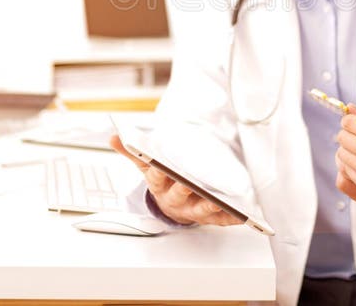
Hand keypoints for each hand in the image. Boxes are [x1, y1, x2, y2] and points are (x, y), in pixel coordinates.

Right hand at [108, 134, 241, 226]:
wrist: (172, 208)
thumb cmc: (163, 182)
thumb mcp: (147, 167)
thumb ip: (133, 152)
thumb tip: (114, 137)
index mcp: (160, 185)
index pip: (156, 177)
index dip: (158, 172)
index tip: (159, 166)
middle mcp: (175, 199)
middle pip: (178, 194)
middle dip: (183, 189)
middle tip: (189, 184)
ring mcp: (192, 209)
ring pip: (200, 209)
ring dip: (209, 206)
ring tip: (218, 202)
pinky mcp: (209, 217)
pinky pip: (221, 219)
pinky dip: (231, 218)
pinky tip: (241, 215)